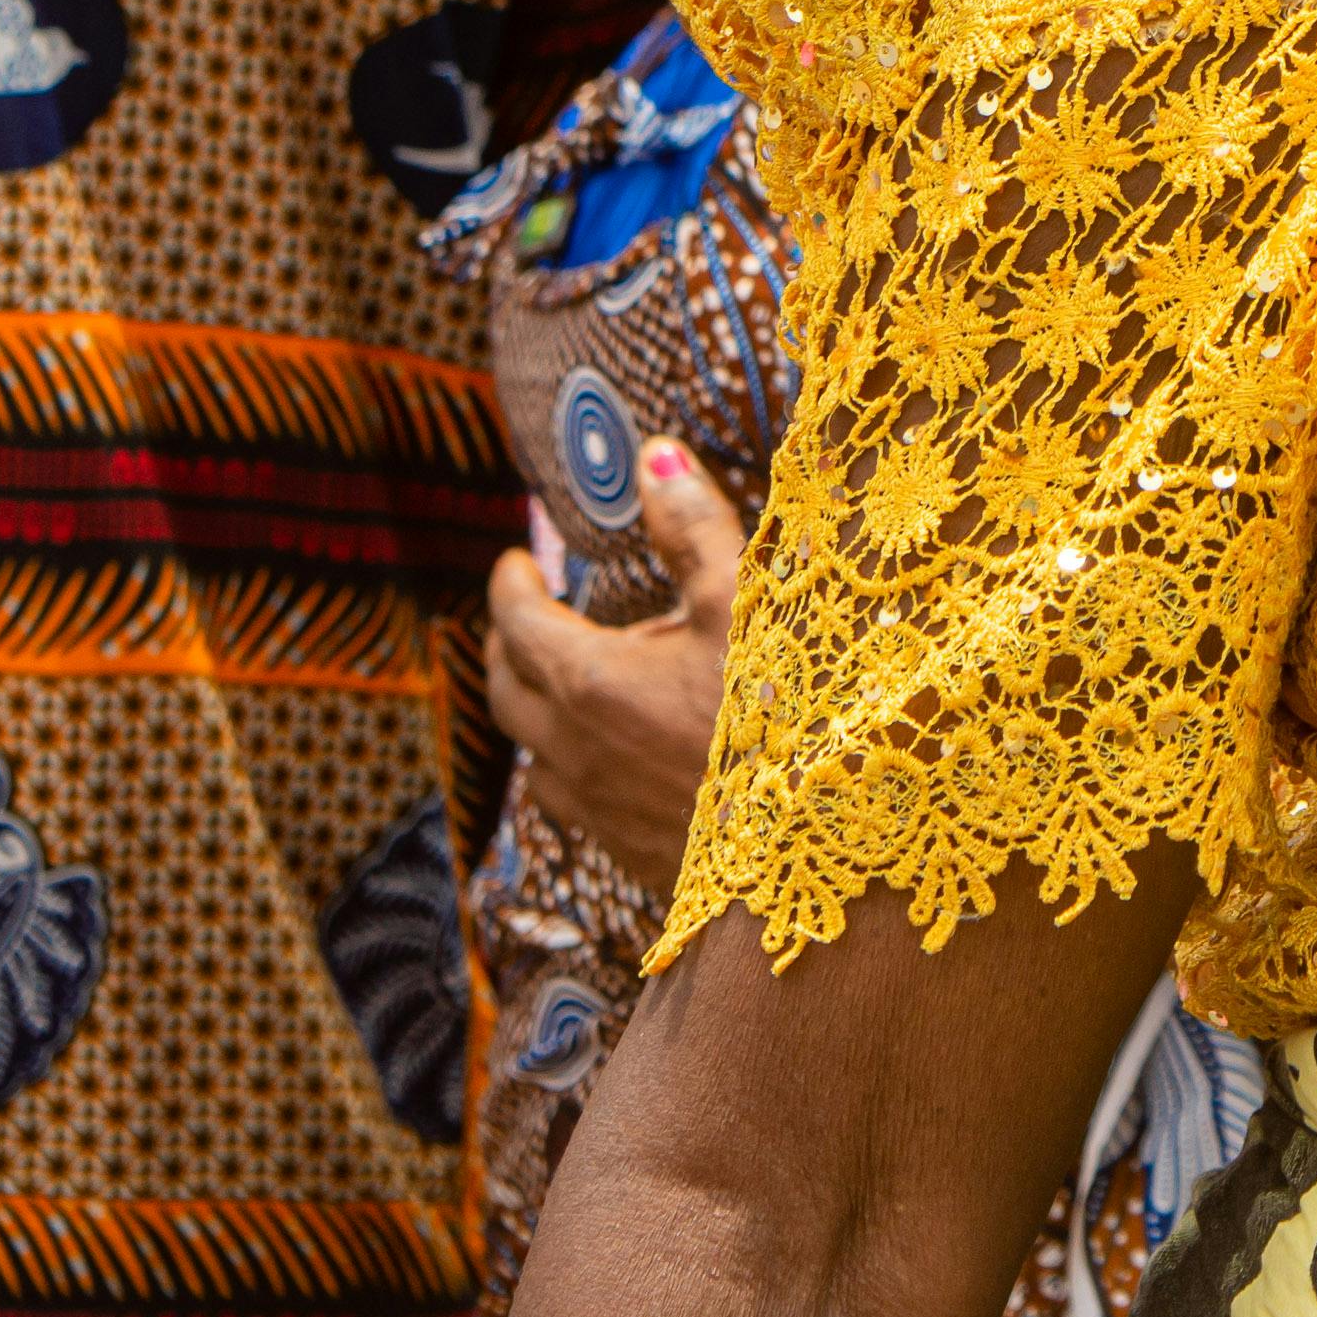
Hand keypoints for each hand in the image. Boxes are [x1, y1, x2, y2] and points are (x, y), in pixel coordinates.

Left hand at [478, 440, 748, 911]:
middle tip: (525, 613)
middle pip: (504, 689)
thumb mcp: (746, 605)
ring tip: (563, 682)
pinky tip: (614, 754)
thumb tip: (654, 456)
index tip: (519, 560)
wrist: (813, 861)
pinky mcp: (627, 851)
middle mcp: (574, 749)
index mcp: (590, 681)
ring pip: (532, 752)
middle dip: (506, 642)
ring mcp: (597, 809)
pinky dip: (570, 760)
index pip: (517, 620)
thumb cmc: (784, 722)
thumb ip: (695, 527)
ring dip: (534, 707)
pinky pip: (570, 799)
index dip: (512, 582)